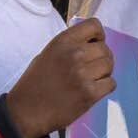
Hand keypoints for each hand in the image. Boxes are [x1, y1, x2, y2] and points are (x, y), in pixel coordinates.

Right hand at [6, 18, 115, 137]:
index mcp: (62, 41)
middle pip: (105, 49)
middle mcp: (74, 54)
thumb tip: (90, 44)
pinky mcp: (89, 93)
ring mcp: (82, 74)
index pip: (94, 26)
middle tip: (95, 68)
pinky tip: (95, 90)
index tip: (95, 45)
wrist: (27, 111)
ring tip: (93, 80)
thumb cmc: (35, 83)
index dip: (99, 36)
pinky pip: (111, 84)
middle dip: (103, 58)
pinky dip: (106, 87)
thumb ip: (68, 47)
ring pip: (109, 65)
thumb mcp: (48, 54)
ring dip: (105, 73)